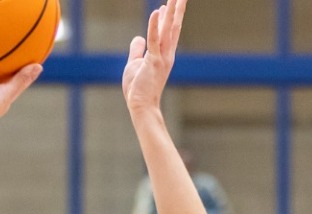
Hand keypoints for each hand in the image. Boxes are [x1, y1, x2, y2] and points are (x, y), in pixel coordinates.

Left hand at [122, 0, 185, 115]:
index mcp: (163, 54)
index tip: (171, 3)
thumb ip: (137, 49)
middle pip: (173, 27)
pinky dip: (155, 25)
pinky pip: (154, 40)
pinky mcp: (153, 61)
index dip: (169, 16)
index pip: (168, 31)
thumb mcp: (134, 64)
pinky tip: (156, 11)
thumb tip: (138, 37)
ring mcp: (161, 57)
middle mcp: (167, 53)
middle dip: (177, 10)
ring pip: (168, 30)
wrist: (140, 106)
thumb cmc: (138, 88)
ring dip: (171, 12)